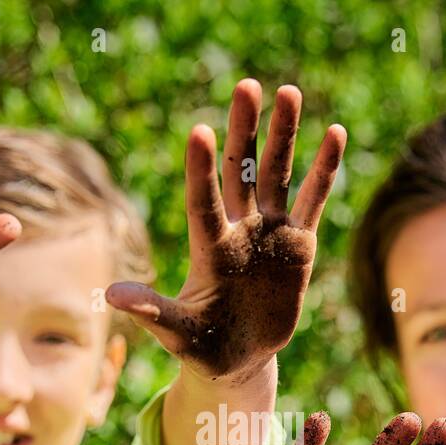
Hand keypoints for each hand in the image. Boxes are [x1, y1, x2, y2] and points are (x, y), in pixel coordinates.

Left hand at [106, 78, 345, 381]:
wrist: (239, 358)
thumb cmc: (201, 346)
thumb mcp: (176, 333)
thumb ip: (151, 312)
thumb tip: (111, 295)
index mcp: (208, 249)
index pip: (203, 201)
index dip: (202, 169)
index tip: (200, 132)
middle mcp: (238, 229)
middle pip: (241, 171)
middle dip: (245, 130)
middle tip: (247, 86)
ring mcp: (269, 232)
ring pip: (277, 174)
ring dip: (284, 134)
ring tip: (289, 91)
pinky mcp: (298, 243)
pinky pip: (313, 200)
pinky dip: (323, 169)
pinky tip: (334, 133)